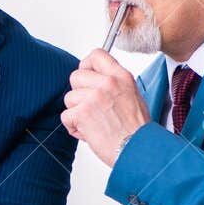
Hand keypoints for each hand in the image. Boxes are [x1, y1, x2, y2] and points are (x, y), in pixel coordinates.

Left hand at [61, 49, 150, 167]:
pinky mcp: (82, 112)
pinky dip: (73, 127)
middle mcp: (107, 83)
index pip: (96, 55)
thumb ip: (114, 84)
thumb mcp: (133, 96)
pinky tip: (88, 132)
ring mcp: (94, 96)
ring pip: (69, 98)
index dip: (86, 66)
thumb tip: (96, 80)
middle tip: (90, 107)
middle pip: (75, 76)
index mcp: (121, 76)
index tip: (87, 76)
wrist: (137, 149)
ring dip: (76, 112)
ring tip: (93, 123)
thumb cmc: (136, 129)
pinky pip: (66, 116)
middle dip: (78, 93)